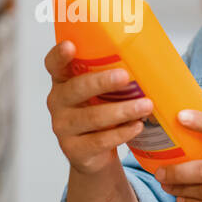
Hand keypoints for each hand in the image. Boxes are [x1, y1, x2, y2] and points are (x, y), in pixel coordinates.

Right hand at [44, 40, 154, 174]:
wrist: (95, 156)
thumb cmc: (100, 114)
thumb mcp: (101, 93)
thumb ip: (111, 76)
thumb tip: (147, 59)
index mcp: (63, 82)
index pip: (54, 64)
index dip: (59, 55)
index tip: (70, 46)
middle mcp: (58, 102)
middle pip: (75, 89)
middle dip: (101, 82)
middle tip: (125, 77)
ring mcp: (63, 127)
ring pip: (91, 117)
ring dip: (122, 110)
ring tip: (145, 105)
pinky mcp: (74, 150)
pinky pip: (99, 141)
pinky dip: (121, 133)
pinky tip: (137, 126)